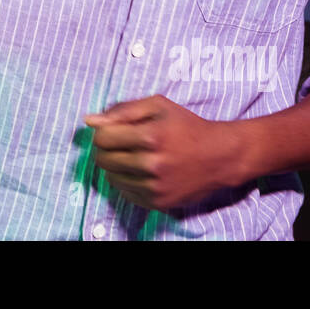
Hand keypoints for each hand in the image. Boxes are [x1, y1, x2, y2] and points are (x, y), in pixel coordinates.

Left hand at [84, 95, 248, 210]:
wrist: (219, 156)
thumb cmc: (186, 126)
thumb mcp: (158, 106)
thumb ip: (122, 110)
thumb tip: (89, 120)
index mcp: (151, 136)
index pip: (102, 138)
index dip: (104, 132)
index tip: (115, 130)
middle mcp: (152, 164)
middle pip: (104, 159)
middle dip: (107, 149)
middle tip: (122, 144)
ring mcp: (156, 186)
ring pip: (112, 178)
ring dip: (116, 166)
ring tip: (134, 157)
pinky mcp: (159, 202)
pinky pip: (125, 193)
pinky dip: (127, 182)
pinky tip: (141, 172)